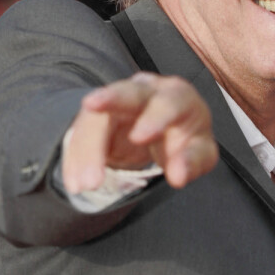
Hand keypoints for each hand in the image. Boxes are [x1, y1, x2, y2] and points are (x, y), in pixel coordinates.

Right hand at [62, 73, 218, 194]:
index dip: (154, 117)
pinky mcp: (96, 116)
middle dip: (109, 99)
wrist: (166, 130)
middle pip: (126, 91)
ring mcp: (116, 100)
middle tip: (91, 110)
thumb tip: (178, 176)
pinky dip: (76, 160)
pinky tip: (75, 182)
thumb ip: (192, 162)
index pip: (169, 101)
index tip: (139, 137)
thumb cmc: (187, 138)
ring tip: (84, 184)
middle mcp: (146, 90)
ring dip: (87, 149)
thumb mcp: (199, 152)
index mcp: (178, 96)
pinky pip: (80, 134)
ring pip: (96, 116)